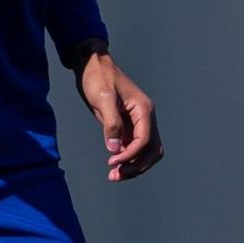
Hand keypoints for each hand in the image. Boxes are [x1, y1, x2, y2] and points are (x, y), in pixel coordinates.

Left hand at [76, 47, 159, 181]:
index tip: (112, 161)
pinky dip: (126, 159)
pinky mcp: (127, 126)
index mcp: (144, 109)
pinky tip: (113, 165)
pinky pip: (133, 147)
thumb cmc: (98, 78)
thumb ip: (111, 124)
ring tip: (114, 176)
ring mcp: (138, 122)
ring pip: (144, 151)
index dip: (131, 154)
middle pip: (151, 150)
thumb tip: (115, 149)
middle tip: (116, 175)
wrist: (92, 66)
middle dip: (136, 165)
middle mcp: (145, 117)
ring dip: (133, 165)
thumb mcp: (104, 99)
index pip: (145, 140)